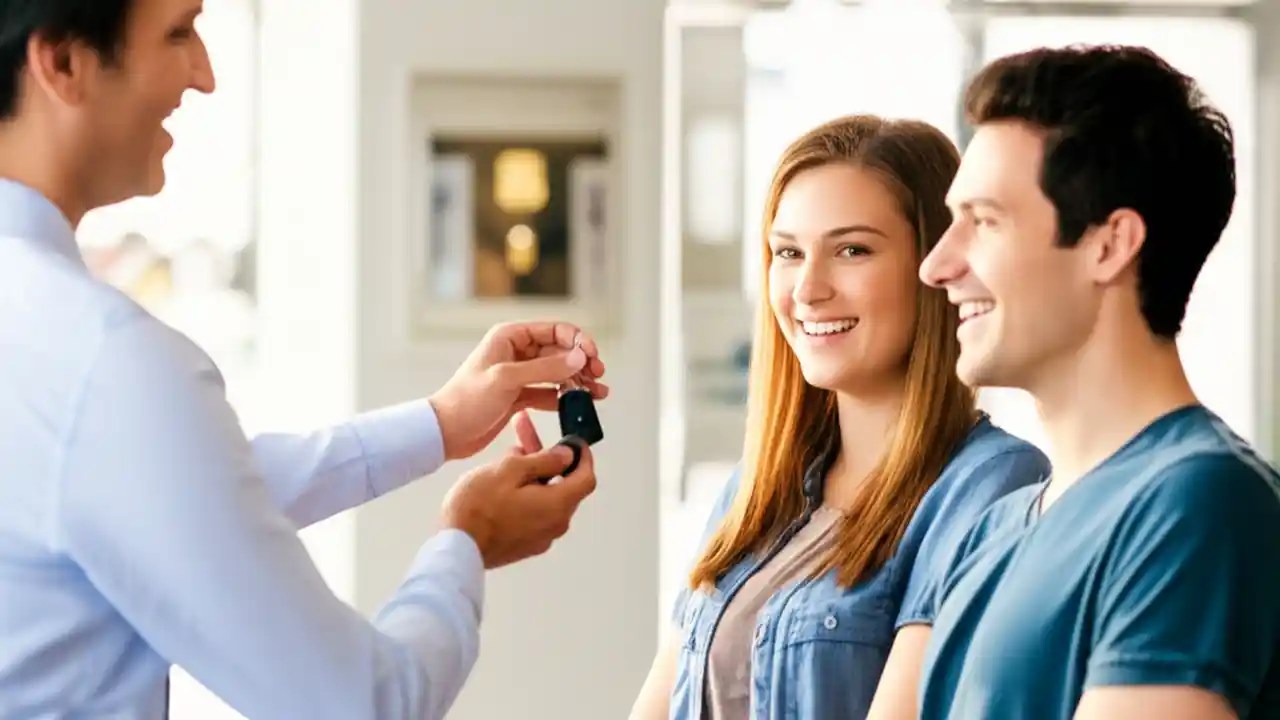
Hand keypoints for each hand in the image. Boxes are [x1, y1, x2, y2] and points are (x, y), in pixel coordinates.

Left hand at [429, 322, 608, 460]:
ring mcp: (520, 375)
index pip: (554, 330)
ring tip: (598, 393)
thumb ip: (545, 369)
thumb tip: (579, 358)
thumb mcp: (507, 380)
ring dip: (579, 380)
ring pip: (558, 372)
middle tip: (598, 376)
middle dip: (582, 362)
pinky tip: (583, 404)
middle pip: (560, 351)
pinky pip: (550, 392)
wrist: (446, 432)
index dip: (578, 341)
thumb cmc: (467, 401)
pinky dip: (567, 397)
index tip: (592, 358)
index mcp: (510, 337)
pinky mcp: (520, 396)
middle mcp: (516, 352)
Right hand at [440, 412, 596, 568]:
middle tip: (528, 439)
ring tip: (509, 458)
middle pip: (564, 487)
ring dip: (534, 477)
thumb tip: (566, 456)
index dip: (583, 457)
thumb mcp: (509, 470)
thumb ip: (543, 460)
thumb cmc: (478, 508)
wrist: (455, 550)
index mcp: (558, 505)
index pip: (586, 478)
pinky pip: (534, 514)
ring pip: (546, 499)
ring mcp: (540, 538)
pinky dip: (527, 495)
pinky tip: (504, 484)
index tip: (573, 443)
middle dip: (549, 461)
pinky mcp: (523, 545)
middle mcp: (555, 525)